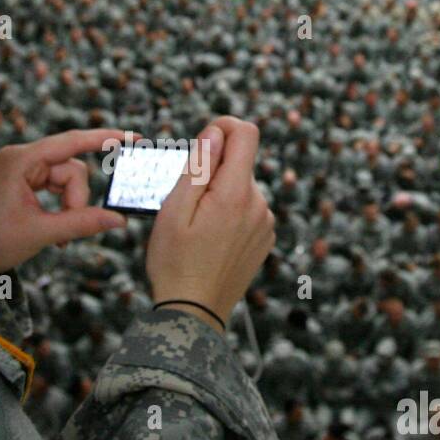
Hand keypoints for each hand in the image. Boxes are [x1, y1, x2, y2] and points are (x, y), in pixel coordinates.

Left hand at [0, 128, 126, 273]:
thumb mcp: (42, 233)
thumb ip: (82, 223)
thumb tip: (119, 221)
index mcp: (20, 161)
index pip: (69, 142)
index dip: (102, 139)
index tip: (131, 137)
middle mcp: (22, 157)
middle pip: (71, 168)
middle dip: (75, 200)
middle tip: (65, 232)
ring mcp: (24, 167)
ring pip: (68, 178)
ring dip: (70, 206)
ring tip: (56, 234)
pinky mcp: (26, 178)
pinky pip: (58, 185)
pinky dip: (63, 205)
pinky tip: (54, 227)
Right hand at [145, 117, 274, 330]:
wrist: (194, 313)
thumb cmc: (175, 262)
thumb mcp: (174, 210)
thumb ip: (197, 168)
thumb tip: (215, 133)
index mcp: (236, 194)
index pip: (247, 134)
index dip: (223, 127)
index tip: (202, 142)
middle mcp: (259, 205)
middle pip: (240, 162)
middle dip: (213, 169)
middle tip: (185, 202)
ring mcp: (265, 223)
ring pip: (241, 187)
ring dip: (219, 194)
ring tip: (196, 227)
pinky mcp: (264, 239)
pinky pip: (247, 209)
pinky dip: (229, 212)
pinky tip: (210, 239)